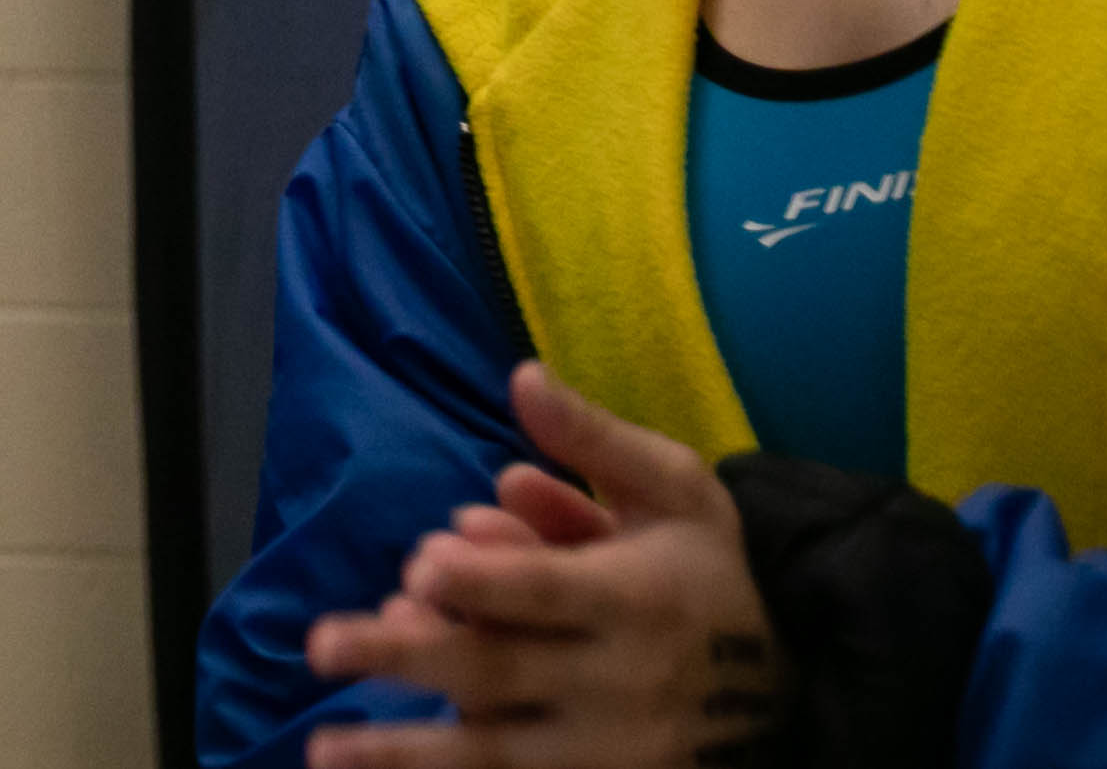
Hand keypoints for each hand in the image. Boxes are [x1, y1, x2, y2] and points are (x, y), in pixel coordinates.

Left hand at [306, 364, 776, 767]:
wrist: (785, 679)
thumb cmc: (706, 566)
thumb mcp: (673, 489)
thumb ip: (593, 439)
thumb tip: (521, 374)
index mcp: (634, 600)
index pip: (548, 592)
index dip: (487, 581)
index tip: (420, 565)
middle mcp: (616, 682)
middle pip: (500, 672)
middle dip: (410, 657)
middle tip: (321, 646)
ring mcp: (605, 748)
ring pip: (497, 754)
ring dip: (406, 752)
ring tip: (321, 750)